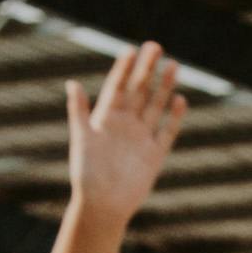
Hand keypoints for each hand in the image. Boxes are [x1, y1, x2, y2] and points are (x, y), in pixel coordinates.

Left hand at [65, 41, 187, 221]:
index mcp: (105, 118)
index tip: (130, 49)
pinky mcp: (155, 154)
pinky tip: (180, 99)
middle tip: (155, 46)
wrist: (103, 206)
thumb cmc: (86, 174)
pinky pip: (167, 131)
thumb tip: (71, 83)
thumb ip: (79, 112)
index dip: (124, 69)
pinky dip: (174, 117)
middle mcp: (125, 124)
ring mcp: (141, 137)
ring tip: (173, 65)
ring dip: (164, 86)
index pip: (116, 87)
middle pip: (138, 91)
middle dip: (147, 69)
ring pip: (155, 105)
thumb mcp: (81, 139)